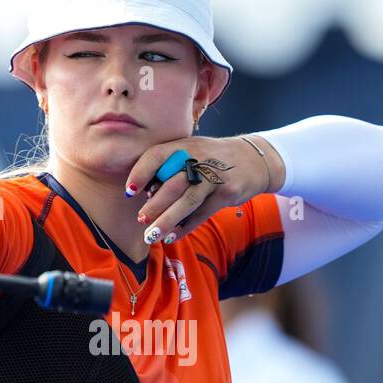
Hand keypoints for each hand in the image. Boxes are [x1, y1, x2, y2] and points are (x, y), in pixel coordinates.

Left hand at [124, 135, 276, 244]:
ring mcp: (215, 176)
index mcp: (184, 146)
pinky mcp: (226, 193)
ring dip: (167, 221)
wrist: (253, 159)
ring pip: (187, 202)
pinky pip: (202, 213)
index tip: (129, 191)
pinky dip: (185, 227)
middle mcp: (199, 159)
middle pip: (172, 184)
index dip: (141, 172)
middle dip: (154, 205)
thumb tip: (145, 193)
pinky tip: (172, 236)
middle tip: (141, 220)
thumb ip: (170, 166)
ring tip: (151, 235)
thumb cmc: (210, 159)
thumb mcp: (191, 151)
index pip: (157, 155)